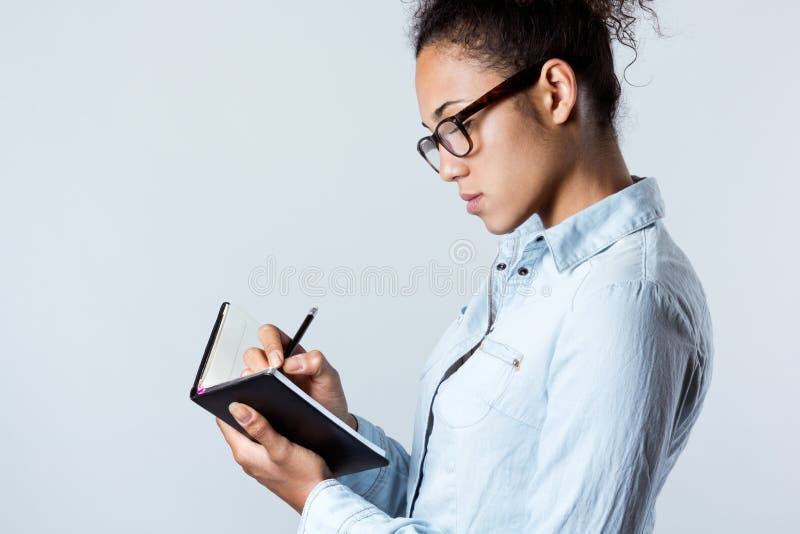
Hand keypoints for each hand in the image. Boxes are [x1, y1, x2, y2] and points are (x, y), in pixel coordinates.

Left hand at [217, 402, 331, 513]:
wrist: (318, 497)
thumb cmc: (303, 476)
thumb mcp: (281, 447)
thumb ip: (259, 428)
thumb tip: (236, 408)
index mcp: (244, 453)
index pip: (225, 422)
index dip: (229, 403)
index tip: (240, 389)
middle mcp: (248, 458)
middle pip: (238, 426)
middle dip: (246, 408)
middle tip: (260, 391)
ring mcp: (258, 461)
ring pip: (251, 433)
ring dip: (258, 419)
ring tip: (273, 404)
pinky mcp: (270, 463)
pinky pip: (263, 441)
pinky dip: (269, 429)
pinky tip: (283, 423)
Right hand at [240, 323, 356, 430]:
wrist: (327, 426)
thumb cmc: (328, 399)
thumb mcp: (330, 379)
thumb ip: (318, 363)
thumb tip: (291, 362)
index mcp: (290, 352)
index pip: (272, 335)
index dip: (270, 343)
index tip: (278, 361)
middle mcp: (274, 366)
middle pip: (253, 353)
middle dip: (259, 363)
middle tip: (270, 376)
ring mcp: (264, 384)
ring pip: (246, 374)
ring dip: (253, 380)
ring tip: (265, 392)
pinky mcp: (258, 402)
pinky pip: (245, 396)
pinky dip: (248, 398)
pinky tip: (258, 406)